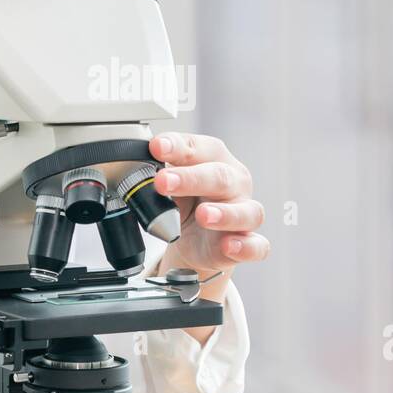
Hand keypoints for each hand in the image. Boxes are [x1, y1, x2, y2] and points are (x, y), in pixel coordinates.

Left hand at [148, 132, 269, 302]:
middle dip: (190, 179)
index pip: (200, 148)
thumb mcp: (171, 183)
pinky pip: (257, 246)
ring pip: (246, 211)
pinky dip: (246, 247)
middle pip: (220, 177)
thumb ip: (159, 173)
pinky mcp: (248, 243)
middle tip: (163, 181)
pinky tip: (229, 245)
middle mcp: (235, 183)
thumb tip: (135, 166)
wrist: (197, 239)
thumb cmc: (188, 200)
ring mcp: (245, 213)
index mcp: (215, 159)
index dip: (178, 146)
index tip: (156, 147)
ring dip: (224, 214)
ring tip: (203, 216)